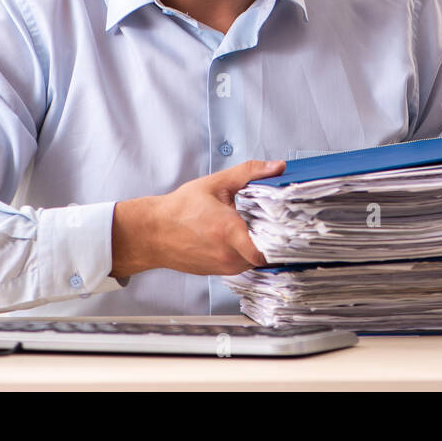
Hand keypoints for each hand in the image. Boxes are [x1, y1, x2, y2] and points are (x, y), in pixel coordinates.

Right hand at [110, 158, 284, 277]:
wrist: (153, 233)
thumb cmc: (179, 210)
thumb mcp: (216, 183)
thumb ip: (249, 173)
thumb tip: (275, 167)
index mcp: (229, 232)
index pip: (267, 250)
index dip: (282, 240)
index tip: (289, 227)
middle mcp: (228, 255)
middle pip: (266, 254)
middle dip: (272, 239)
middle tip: (275, 222)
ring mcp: (222, 267)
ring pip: (254, 261)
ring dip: (258, 246)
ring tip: (255, 227)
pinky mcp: (217, 272)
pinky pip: (241, 265)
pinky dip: (245, 252)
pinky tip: (240, 237)